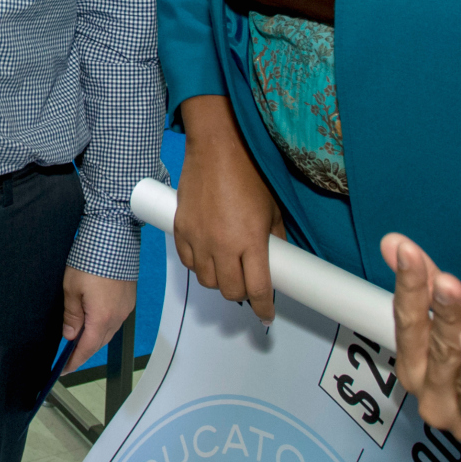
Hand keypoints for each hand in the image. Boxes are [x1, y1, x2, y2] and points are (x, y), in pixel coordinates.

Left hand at [59, 269, 135, 374]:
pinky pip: (116, 319)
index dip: (75, 360)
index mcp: (102, 317)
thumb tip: (70, 334)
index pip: (87, 348)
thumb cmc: (91, 259)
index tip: (66, 368)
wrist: (114, 238)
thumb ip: (72, 315)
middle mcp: (118, 316)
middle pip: (99, 342)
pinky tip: (94, 320)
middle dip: (84, 350)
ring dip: (94, 337)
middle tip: (69, 355)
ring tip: (79, 337)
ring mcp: (126, 307)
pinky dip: (103, 325)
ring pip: (108, 331)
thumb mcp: (71, 288)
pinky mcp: (129, 298)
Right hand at [174, 96, 286, 320]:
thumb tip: (278, 259)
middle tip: (247, 284)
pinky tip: (208, 256)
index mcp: (251, 241)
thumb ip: (275, 238)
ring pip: (207, 281)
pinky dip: (199, 265)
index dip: (264, 307)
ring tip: (227, 268)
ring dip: (219, 280)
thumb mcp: (273, 208)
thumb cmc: (248, 173)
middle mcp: (223, 245)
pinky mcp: (181, 229)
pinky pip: (188, 262)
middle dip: (242, 293)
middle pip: (230, 291)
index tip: (266, 313)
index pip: (257, 288)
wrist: (217, 148)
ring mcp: (199, 239)